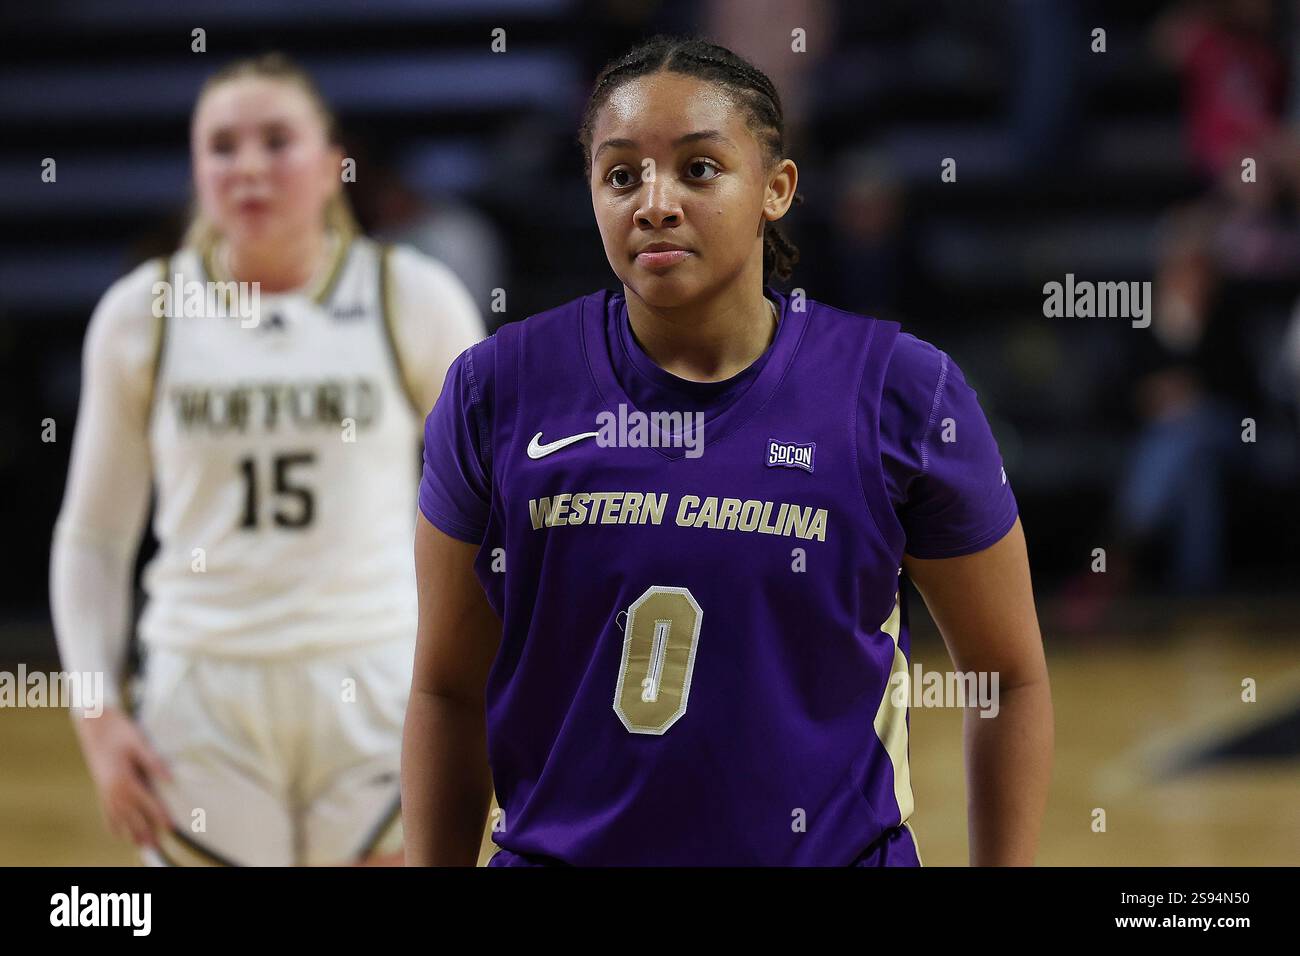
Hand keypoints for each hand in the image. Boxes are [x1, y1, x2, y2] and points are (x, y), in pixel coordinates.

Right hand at [73, 705, 173, 848]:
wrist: (94, 724)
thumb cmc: (120, 730)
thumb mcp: (139, 742)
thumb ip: (154, 762)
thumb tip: (170, 779)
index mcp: (125, 778)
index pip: (147, 803)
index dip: (159, 815)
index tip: (171, 827)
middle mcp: (113, 789)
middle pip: (133, 816)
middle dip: (145, 830)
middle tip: (157, 846)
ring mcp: (104, 790)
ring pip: (119, 817)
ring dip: (130, 831)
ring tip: (141, 845)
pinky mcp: (100, 788)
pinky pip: (106, 811)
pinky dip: (113, 824)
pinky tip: (118, 833)